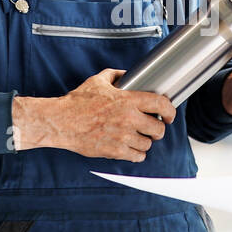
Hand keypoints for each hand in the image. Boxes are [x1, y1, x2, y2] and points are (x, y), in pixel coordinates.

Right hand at [12, 69, 175, 161]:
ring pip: (148, 144)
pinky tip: (132, 149)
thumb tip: (126, 74)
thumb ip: (115, 75)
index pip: (161, 105)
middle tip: (153, 129)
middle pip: (158, 129)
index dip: (170, 111)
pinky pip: (137, 157)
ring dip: (145, 142)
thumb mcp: (97, 81)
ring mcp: (123, 136)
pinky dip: (137, 154)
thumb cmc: (77, 102)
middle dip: (158, 130)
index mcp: (128, 100)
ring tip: (138, 138)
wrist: (61, 122)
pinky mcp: (115, 151)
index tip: (169, 115)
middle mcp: (129, 119)